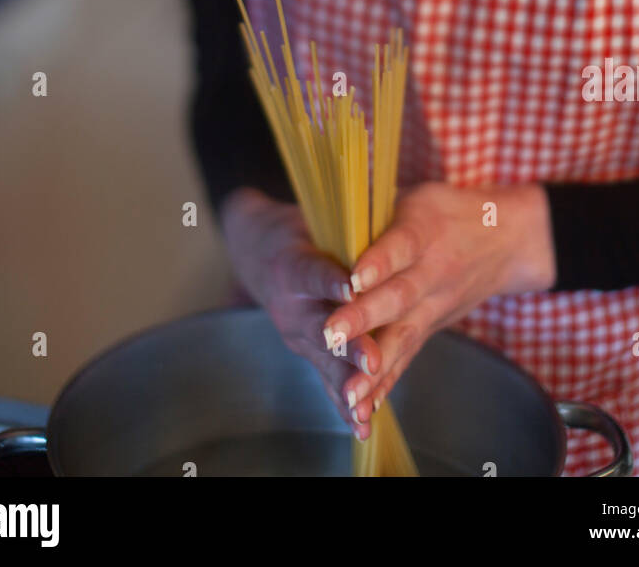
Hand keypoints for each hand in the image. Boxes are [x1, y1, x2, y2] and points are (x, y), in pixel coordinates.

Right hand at [218, 187, 378, 438]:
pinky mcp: (307, 353)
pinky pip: (327, 381)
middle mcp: (290, 305)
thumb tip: (380, 214)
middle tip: (371, 359)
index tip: (351, 287)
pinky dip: (344, 404)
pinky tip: (360, 424)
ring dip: (347, 381)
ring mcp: (297, 335)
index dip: (331, 280)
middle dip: (348, 345)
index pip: (312, 272)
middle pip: (320, 327)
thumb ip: (343, 229)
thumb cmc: (298, 229)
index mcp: (291, 264)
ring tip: (366, 403)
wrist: (259, 252)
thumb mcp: (314, 220)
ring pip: (325, 361)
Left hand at [318, 180, 556, 438]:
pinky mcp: (431, 328)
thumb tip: (333, 202)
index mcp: (424, 232)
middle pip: (397, 298)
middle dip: (363, 319)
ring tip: (348, 394)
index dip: (377, 262)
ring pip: (401, 338)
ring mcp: (435, 306)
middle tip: (331, 334)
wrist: (506, 239)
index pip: (399, 247)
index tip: (353, 277)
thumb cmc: (449, 210)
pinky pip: (406, 358)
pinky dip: (385, 386)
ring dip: (374, 369)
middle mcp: (432, 273)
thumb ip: (377, 206)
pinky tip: (363, 411)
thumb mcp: (417, 195)